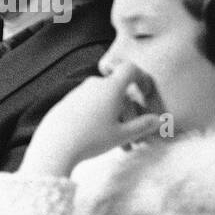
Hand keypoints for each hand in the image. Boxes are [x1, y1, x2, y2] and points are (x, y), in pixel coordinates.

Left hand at [21, 61, 165, 176]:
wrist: (54, 145)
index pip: (130, 69)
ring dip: (113, 119)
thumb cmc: (92, 139)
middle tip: (133, 140)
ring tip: (117, 145)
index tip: (145, 94)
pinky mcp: (66, 102)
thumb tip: (159, 121)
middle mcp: (94, 84)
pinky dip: (97, 118)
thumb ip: (143, 126)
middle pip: (118, 92)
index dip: (141, 78)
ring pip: (103, 102)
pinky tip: (97, 139)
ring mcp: (78, 92)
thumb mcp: (122, 135)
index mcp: (111, 87)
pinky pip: (87, 106)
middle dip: (129, 114)